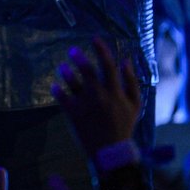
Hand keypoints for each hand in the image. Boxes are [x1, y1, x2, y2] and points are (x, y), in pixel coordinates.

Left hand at [51, 36, 141, 152]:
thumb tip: (126, 61)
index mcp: (115, 92)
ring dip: (66, 72)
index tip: (94, 38)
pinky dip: (57, 90)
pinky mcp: (73, 114)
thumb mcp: (135, 105)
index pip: (108, 66)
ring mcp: (85, 104)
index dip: (101, 50)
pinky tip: (54, 85)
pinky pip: (62, 97)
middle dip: (79, 58)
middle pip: (87, 71)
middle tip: (72, 50)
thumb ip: (132, 82)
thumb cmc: (123, 125)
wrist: (111, 151)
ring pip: (72, 82)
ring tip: (62, 67)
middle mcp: (100, 96)